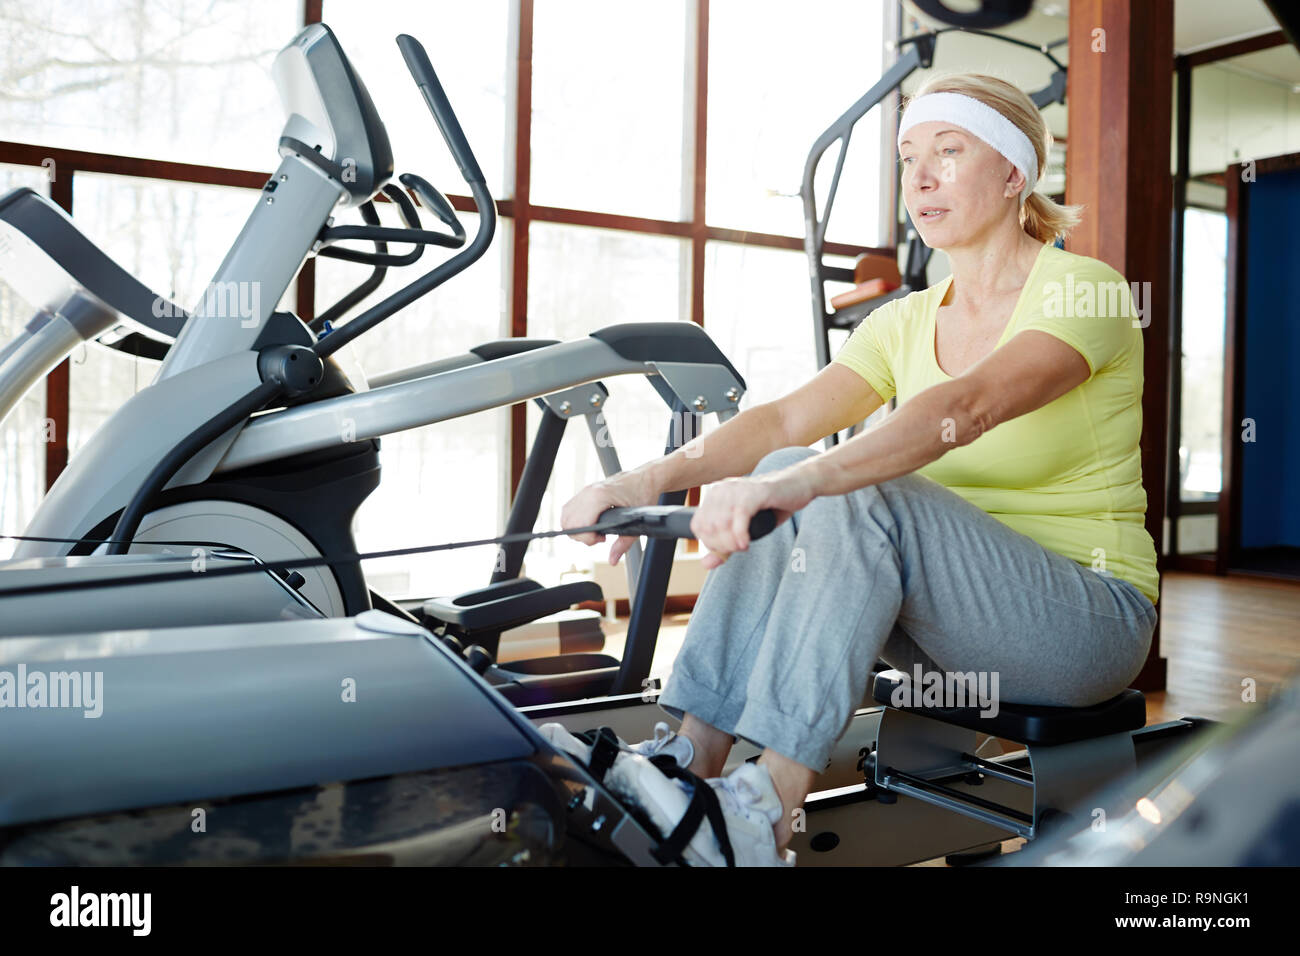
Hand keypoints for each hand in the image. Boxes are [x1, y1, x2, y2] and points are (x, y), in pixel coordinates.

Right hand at [560, 470, 658, 566]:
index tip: (602, 539)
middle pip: (569, 523)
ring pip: (566, 516)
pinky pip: (570, 508)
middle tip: (600, 536)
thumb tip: (613, 559)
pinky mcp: (586, 490)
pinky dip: (575, 520)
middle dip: (582, 536)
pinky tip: (591, 523)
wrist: (648, 477)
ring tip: (596, 530)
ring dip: (577, 528)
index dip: (588, 538)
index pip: (580, 525)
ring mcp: (586, 490)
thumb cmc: (644, 493)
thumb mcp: (636, 522)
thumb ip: (623, 543)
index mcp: (599, 496)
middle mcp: (589, 492)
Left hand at [691, 467, 818, 569]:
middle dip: (722, 545)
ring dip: (731, 542)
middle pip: (708, 528)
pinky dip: (741, 535)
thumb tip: (706, 564)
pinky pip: (739, 518)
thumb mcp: (744, 528)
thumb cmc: (773, 506)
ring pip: (721, 524)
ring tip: (744, 545)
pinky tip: (746, 543)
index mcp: (716, 494)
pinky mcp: (754, 492)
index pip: (698, 526)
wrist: (800, 485)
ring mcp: (737, 489)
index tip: (728, 548)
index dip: (710, 543)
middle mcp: (722, 489)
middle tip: (739, 547)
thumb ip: (725, 545)